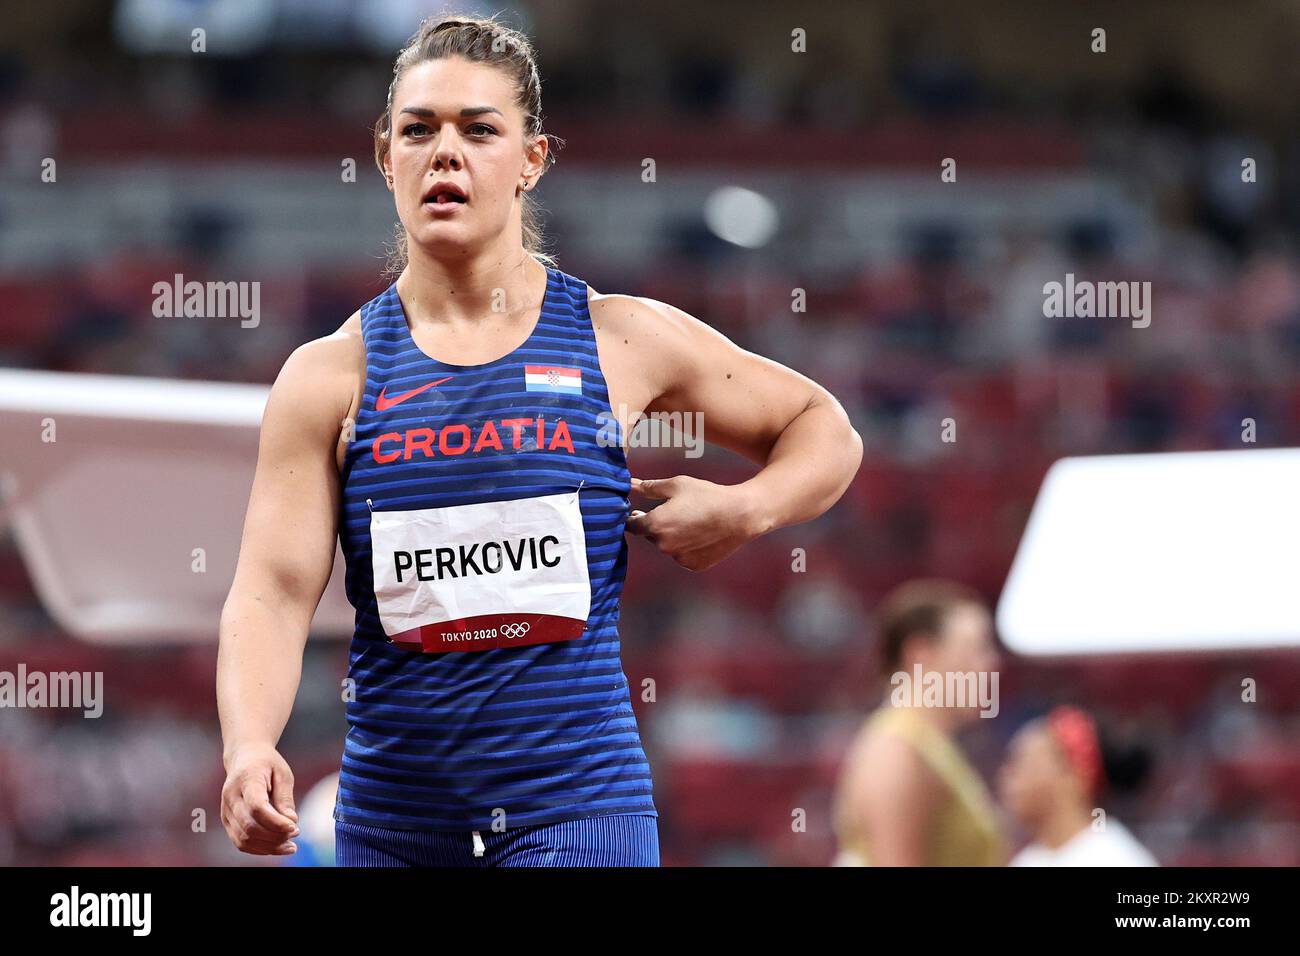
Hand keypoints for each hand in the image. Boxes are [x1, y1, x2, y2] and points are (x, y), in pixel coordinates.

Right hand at [220, 742, 299, 855]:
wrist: (244, 757)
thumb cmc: (267, 764)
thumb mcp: (282, 773)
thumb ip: (285, 798)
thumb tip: (291, 822)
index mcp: (246, 779)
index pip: (257, 807)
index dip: (275, 822)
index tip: (294, 827)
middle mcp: (231, 796)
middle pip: (249, 826)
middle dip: (274, 836)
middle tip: (295, 834)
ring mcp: (225, 810)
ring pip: (243, 838)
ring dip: (268, 847)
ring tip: (290, 846)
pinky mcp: (226, 820)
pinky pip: (240, 842)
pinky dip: (259, 848)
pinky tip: (277, 847)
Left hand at [626, 475, 766, 571]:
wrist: (740, 515)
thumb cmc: (707, 496)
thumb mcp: (677, 484)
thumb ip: (649, 487)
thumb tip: (630, 484)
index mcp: (655, 524)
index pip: (631, 525)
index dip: (633, 517)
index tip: (637, 512)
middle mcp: (663, 545)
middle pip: (650, 535)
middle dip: (656, 525)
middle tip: (673, 512)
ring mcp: (678, 558)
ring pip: (667, 546)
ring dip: (671, 537)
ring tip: (691, 521)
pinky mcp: (692, 565)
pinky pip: (682, 555)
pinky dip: (686, 547)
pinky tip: (700, 534)